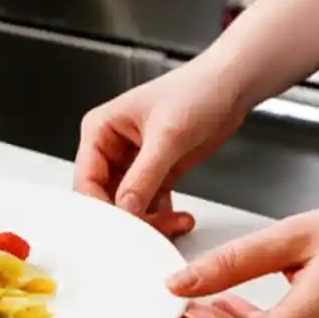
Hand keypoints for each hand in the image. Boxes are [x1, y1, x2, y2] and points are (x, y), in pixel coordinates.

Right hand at [74, 57, 244, 236]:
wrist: (232, 86)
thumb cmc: (197, 91)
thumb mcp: (168, 136)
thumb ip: (144, 176)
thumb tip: (125, 209)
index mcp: (100, 129)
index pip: (87, 178)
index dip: (100, 206)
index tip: (121, 227)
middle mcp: (112, 147)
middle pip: (105, 196)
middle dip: (128, 216)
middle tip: (152, 231)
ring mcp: (134, 162)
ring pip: (128, 205)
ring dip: (149, 220)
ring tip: (174, 224)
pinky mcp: (157, 172)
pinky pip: (150, 204)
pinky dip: (164, 217)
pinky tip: (181, 219)